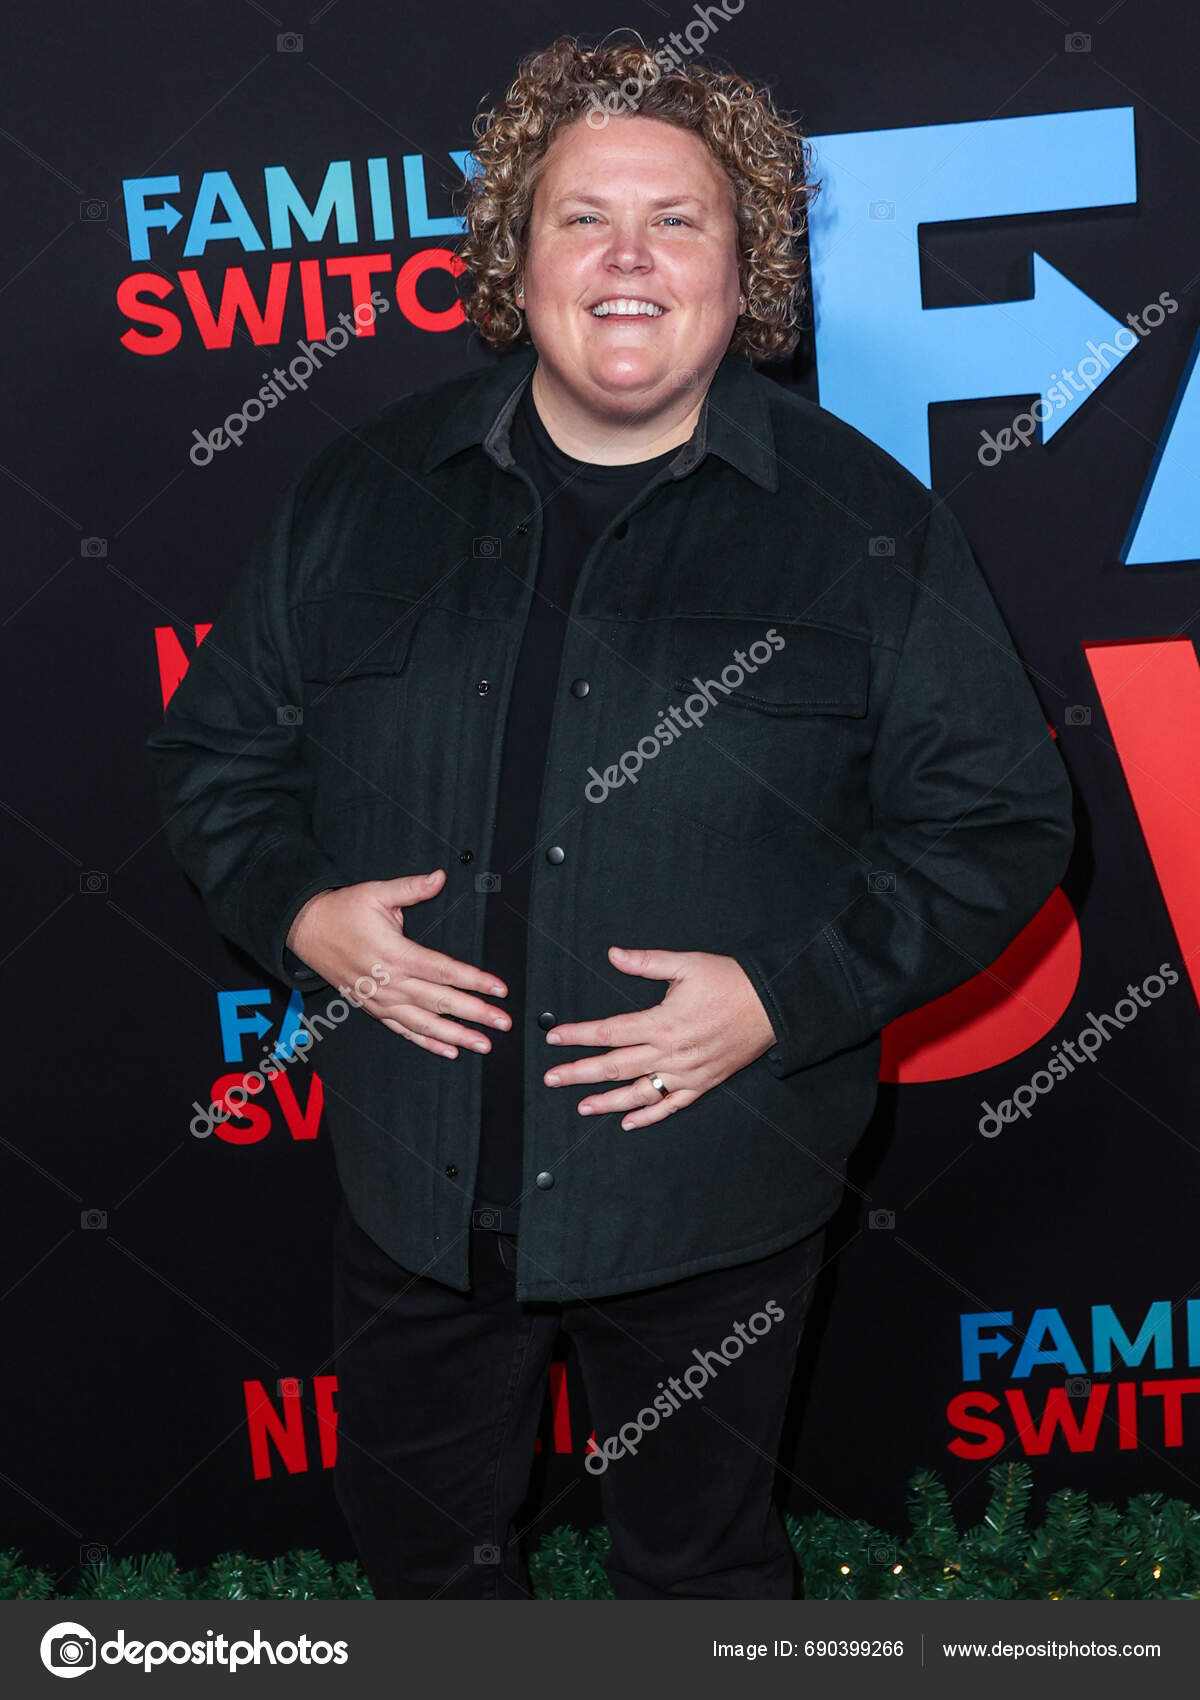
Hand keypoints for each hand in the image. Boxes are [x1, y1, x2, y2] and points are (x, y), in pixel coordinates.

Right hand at [287, 869, 509, 1057]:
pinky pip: (403, 1031)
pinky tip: (449, 1050)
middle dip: (476, 1014)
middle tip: (503, 1023)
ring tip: (483, 1045)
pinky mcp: (373, 1008)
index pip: (444, 971)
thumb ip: (411, 888)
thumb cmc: (341, 911)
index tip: (499, 989)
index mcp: (395, 954)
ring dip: (456, 1036)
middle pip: (441, 1002)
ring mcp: (381, 1000)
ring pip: (425, 1024)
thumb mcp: (377, 892)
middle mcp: (390, 983)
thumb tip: (439, 877)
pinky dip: (427, 1043)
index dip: (475, 981)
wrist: (305, 930)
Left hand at [541, 946, 776, 1128]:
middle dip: (579, 1073)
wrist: (772, 1004)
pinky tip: (627, 1122)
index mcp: (662, 1022)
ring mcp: (686, 1073)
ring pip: (638, 1094)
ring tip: (581, 1105)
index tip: (555, 1039)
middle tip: (552, 1078)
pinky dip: (647, 1116)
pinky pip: (670, 1106)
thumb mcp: (686, 964)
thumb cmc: (730, 981)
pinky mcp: (702, 1084)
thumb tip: (613, 954)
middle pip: (615, 1067)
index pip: (609, 1032)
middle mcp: (671, 1053)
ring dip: (606, 1102)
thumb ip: (646, 961)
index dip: (578, 1036)